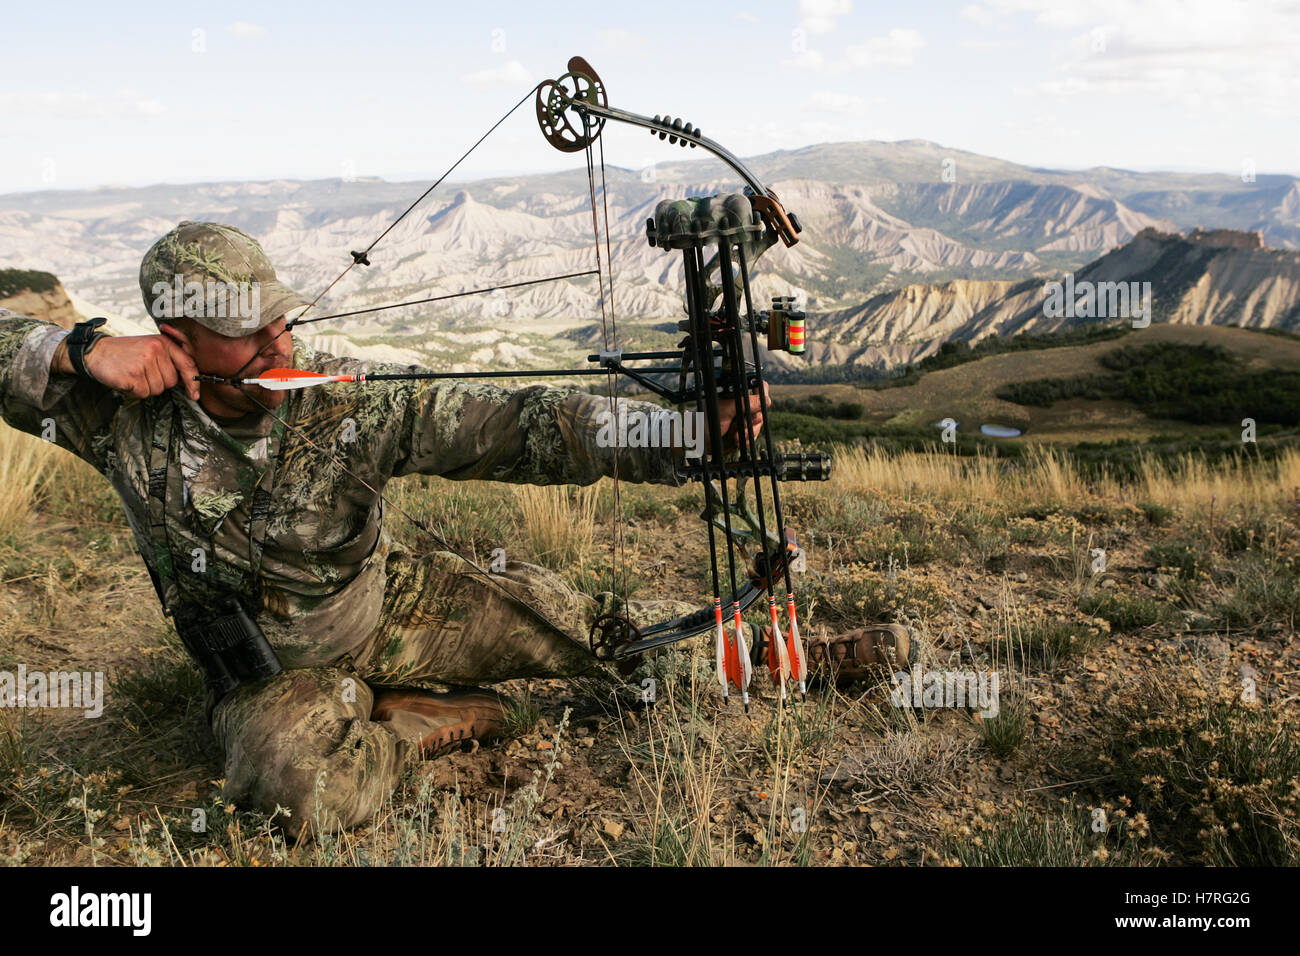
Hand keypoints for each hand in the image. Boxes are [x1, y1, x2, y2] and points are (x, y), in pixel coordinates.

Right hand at [59, 332, 200, 400]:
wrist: (95, 352)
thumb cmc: (125, 352)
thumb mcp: (149, 346)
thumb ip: (168, 359)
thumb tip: (187, 380)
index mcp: (163, 342)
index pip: (187, 364)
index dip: (193, 381)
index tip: (194, 393)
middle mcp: (156, 351)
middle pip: (171, 381)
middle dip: (158, 382)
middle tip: (142, 372)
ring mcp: (144, 363)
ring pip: (158, 389)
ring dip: (146, 387)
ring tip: (133, 374)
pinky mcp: (133, 375)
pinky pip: (144, 393)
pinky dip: (135, 391)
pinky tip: (126, 379)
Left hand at [712, 382, 770, 453]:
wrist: (697, 441)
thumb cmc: (705, 420)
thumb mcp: (725, 410)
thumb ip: (745, 404)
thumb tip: (765, 400)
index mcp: (738, 394)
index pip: (758, 386)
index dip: (762, 392)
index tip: (762, 400)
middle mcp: (743, 405)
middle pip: (761, 408)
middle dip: (754, 418)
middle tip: (742, 423)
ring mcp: (744, 418)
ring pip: (758, 423)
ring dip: (749, 431)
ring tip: (735, 436)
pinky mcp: (743, 431)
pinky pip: (753, 435)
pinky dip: (746, 439)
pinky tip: (736, 440)